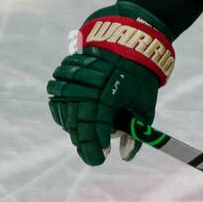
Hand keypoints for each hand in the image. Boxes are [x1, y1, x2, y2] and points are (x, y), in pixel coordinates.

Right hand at [47, 1, 174, 165]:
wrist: (128, 44)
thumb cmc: (140, 80)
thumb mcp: (145, 107)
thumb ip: (137, 133)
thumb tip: (125, 157)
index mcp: (111, 90)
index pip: (98, 122)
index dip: (97, 142)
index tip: (102, 156)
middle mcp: (90, 83)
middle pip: (78, 120)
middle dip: (84, 143)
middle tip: (92, 156)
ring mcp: (75, 75)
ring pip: (64, 110)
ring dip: (72, 129)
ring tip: (84, 140)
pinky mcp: (65, 71)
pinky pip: (56, 97)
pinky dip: (62, 113)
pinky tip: (72, 122)